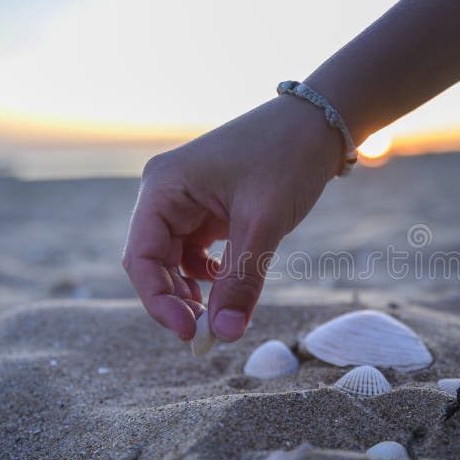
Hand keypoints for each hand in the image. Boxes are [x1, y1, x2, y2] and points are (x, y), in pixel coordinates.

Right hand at [123, 96, 342, 340]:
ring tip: (220, 316)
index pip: (142, 257)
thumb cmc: (287, 158)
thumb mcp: (263, 223)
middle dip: (176, 300)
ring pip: (175, 260)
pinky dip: (210, 276)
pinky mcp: (209, 207)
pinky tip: (230, 286)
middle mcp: (166, 192)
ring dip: (192, 291)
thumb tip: (224, 335)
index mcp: (163, 187)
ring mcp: (187, 200)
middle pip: (154, 261)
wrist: (318, 124)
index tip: (188, 334)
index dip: (158, 302)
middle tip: (207, 334)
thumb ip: (241, 281)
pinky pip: (197, 251)